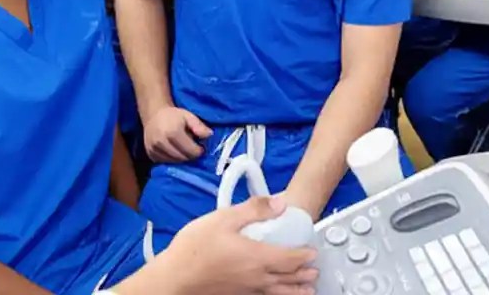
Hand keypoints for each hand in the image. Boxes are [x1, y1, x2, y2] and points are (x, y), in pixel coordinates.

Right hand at [144, 106, 211, 162]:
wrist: (154, 115)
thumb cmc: (173, 116)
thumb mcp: (188, 116)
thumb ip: (199, 126)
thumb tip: (209, 135)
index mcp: (172, 132)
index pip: (191, 151)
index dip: (198, 151)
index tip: (201, 147)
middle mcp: (161, 142)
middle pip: (183, 158)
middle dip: (190, 156)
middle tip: (193, 149)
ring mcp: (154, 149)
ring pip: (174, 162)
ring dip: (182, 158)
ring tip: (183, 149)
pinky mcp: (150, 154)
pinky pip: (165, 162)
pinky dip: (172, 159)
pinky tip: (174, 151)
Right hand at [147, 197, 318, 294]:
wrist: (174, 279)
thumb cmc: (194, 250)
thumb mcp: (223, 219)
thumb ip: (253, 210)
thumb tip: (280, 203)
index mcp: (257, 258)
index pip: (290, 259)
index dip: (304, 255)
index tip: (312, 252)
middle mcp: (256, 278)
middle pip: (288, 279)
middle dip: (304, 275)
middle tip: (314, 272)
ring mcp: (246, 291)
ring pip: (278, 293)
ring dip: (296, 290)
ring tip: (307, 290)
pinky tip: (274, 294)